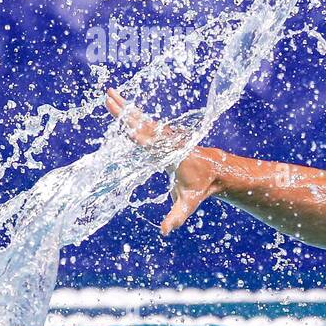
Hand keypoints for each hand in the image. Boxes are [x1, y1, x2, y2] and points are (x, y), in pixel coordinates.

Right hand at [105, 89, 222, 234]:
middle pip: (141, 124)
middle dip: (124, 111)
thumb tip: (166, 232)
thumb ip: (177, 216)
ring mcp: (166, 136)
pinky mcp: (164, 136)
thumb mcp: (188, 202)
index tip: (122, 121)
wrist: (217, 171)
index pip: (148, 142)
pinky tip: (123, 108)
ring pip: (143, 119)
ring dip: (126, 107)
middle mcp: (167, 141)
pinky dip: (133, 114)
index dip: (134, 132)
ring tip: (111, 94)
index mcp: (169, 154)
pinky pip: (146, 123)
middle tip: (108, 96)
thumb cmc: (201, 186)